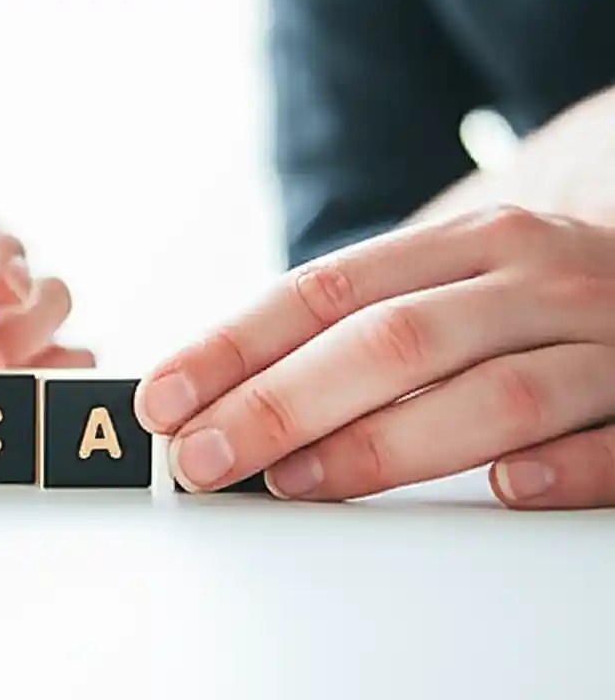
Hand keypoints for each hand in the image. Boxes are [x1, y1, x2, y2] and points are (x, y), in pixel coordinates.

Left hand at [135, 206, 614, 509]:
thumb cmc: (524, 299)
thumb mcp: (441, 284)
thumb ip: (349, 328)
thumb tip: (212, 392)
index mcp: (464, 244)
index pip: (325, 290)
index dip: (234, 347)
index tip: (163, 400)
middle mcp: (529, 280)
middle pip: (391, 340)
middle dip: (283, 403)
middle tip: (204, 457)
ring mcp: (601, 340)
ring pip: (493, 393)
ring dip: (386, 443)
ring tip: (297, 483)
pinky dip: (563, 469)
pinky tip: (503, 490)